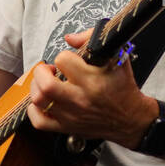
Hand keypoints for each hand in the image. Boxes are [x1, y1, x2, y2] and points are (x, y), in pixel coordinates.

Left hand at [26, 28, 157, 147]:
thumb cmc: (122, 88)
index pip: (63, 61)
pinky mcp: (67, 127)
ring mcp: (71, 116)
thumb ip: (92, 40)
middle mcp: (80, 99)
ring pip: (39, 100)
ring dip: (37, 87)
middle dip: (41, 72)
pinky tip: (44, 101)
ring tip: (46, 83)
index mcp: (93, 81)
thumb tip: (70, 38)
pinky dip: (34, 110)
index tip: (69, 60)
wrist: (130, 119)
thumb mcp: (117, 57)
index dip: (64, 56)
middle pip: (46, 85)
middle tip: (49, 70)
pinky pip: (39, 122)